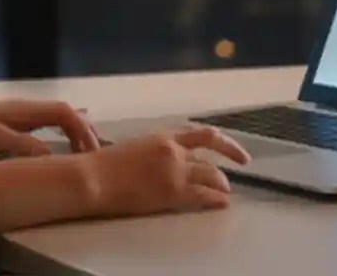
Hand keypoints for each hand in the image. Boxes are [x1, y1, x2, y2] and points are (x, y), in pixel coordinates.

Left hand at [0, 99, 100, 156]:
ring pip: (59, 117)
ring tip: (88, 152)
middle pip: (67, 113)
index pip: (64, 112)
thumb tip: (52, 156)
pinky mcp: (15, 122)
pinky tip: (67, 143)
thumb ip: (22, 145)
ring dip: (76, 132)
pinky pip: (48, 124)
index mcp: (25, 109)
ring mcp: (22, 114)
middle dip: (85, 131)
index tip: (89, 151)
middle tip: (96, 155)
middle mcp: (27, 108)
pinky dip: (63, 132)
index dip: (81, 129)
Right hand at [82, 126, 252, 215]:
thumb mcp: (134, 148)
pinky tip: (221, 203)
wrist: (93, 178)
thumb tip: (164, 162)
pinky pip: (204, 194)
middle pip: (211, 150)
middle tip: (242, 162)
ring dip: (222, 184)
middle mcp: (173, 148)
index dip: (220, 139)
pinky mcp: (173, 190)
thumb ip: (154, 152)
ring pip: (211, 174)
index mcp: (162, 135)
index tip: (231, 146)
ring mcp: (175, 169)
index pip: (199, 133)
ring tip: (225, 192)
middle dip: (231, 155)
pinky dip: (216, 198)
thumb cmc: (103, 166)